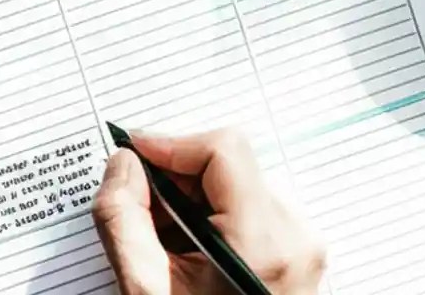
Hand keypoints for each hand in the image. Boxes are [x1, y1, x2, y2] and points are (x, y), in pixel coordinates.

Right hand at [92, 128, 325, 294]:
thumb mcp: (144, 288)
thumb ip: (122, 217)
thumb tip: (124, 165)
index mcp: (263, 243)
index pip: (221, 149)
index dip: (169, 144)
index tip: (131, 156)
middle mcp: (295, 238)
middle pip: (227, 167)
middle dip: (175, 181)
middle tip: (140, 214)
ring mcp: (302, 249)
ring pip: (236, 188)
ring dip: (191, 204)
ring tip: (166, 247)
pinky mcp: (298, 257)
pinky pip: (249, 213)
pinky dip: (211, 221)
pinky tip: (190, 258)